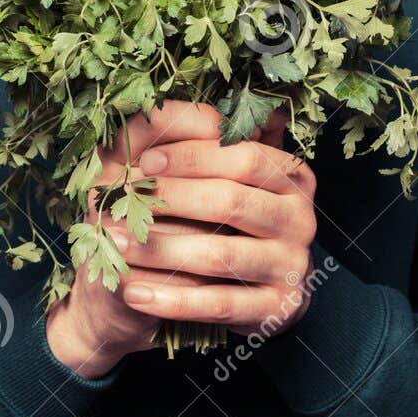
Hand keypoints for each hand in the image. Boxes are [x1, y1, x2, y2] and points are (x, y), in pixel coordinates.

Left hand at [113, 123, 317, 335]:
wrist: (240, 292)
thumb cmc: (218, 222)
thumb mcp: (217, 179)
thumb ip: (202, 143)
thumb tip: (158, 108)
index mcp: (291, 176)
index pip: (243, 156)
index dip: (191, 156)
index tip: (144, 161)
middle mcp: (301, 218)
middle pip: (231, 201)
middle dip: (171, 198)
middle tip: (124, 200)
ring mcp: (293, 265)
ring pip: (221, 254)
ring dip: (160, 249)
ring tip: (116, 243)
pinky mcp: (279, 308)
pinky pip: (220, 304)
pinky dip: (172, 300)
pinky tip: (133, 293)